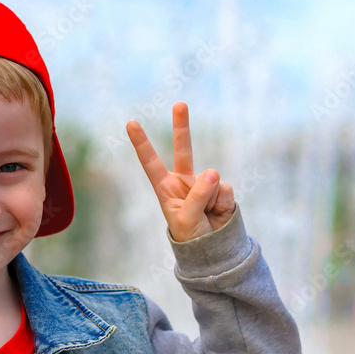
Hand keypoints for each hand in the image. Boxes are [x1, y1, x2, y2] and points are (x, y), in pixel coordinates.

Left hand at [126, 102, 235, 242]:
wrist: (214, 249)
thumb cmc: (191, 237)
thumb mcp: (186, 220)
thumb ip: (197, 195)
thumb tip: (213, 171)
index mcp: (166, 188)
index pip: (150, 162)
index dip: (141, 143)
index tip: (130, 123)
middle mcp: (184, 181)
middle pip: (183, 149)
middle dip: (181, 126)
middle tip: (179, 104)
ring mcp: (204, 183)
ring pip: (210, 178)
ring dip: (210, 199)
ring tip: (206, 215)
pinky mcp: (222, 189)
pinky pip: (224, 189)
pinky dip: (223, 203)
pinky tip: (218, 212)